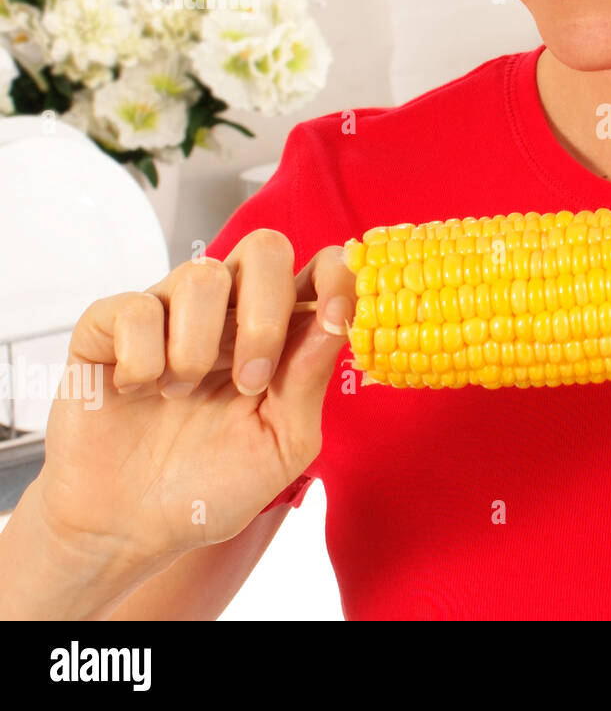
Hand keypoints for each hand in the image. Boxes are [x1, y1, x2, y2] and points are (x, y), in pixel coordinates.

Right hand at [34, 230, 355, 564]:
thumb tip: (336, 322)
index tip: (334, 318)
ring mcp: (170, 313)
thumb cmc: (212, 485)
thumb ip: (308, 383)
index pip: (321, 269)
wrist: (129, 529)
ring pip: (201, 274)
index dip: (336, 277)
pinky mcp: (108, 327)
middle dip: (265, 314)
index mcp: (282, 334)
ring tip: (182, 397)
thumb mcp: (281, 446)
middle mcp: (230, 312)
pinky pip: (135, 307)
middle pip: (265, 248)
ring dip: (199, 346)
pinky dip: (141, 358)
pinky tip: (137, 390)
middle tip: (251, 382)